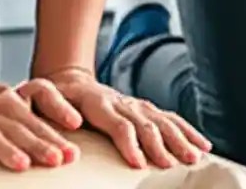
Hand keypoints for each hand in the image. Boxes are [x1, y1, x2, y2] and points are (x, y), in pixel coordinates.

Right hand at [0, 77, 78, 173]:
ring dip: (5, 149)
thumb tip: (63, 147)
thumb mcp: (6, 108)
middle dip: (38, 144)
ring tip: (22, 165)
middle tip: (57, 160)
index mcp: (9, 100)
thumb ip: (29, 124)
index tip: (73, 154)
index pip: (36, 122)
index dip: (55, 138)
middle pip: (17, 128)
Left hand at [24, 68, 211, 168]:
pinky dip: (188, 131)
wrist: (68, 79)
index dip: (130, 143)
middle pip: (147, 124)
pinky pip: (171, 119)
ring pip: (163, 121)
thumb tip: (66, 126)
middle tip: (172, 165)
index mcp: (97, 102)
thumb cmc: (52, 96)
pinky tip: (203, 144)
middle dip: (162, 146)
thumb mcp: (42, 98)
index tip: (138, 163)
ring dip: (180, 140)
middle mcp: (122, 102)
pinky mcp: (145, 109)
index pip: (119, 124)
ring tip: (193, 158)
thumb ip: (50, 108)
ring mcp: (136, 104)